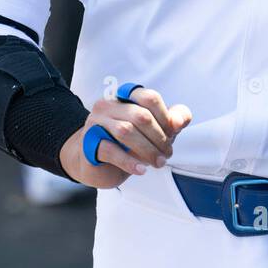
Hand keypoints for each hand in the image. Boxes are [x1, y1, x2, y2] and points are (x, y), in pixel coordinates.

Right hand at [59, 88, 191, 189]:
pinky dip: (129, 161)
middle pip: (141, 116)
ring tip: (158, 163)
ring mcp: (95, 123)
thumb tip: (179, 121)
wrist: (96, 164)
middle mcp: (108, 105)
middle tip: (167, 155)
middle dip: (159, 138)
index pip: (150, 97)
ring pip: (125, 130)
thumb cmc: (128, 144)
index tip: (173, 134)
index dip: (166, 117)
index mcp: (125, 98)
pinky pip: (109, 149)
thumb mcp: (154, 132)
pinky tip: (141, 170)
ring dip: (147, 150)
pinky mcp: (88, 143)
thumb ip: (172, 121)